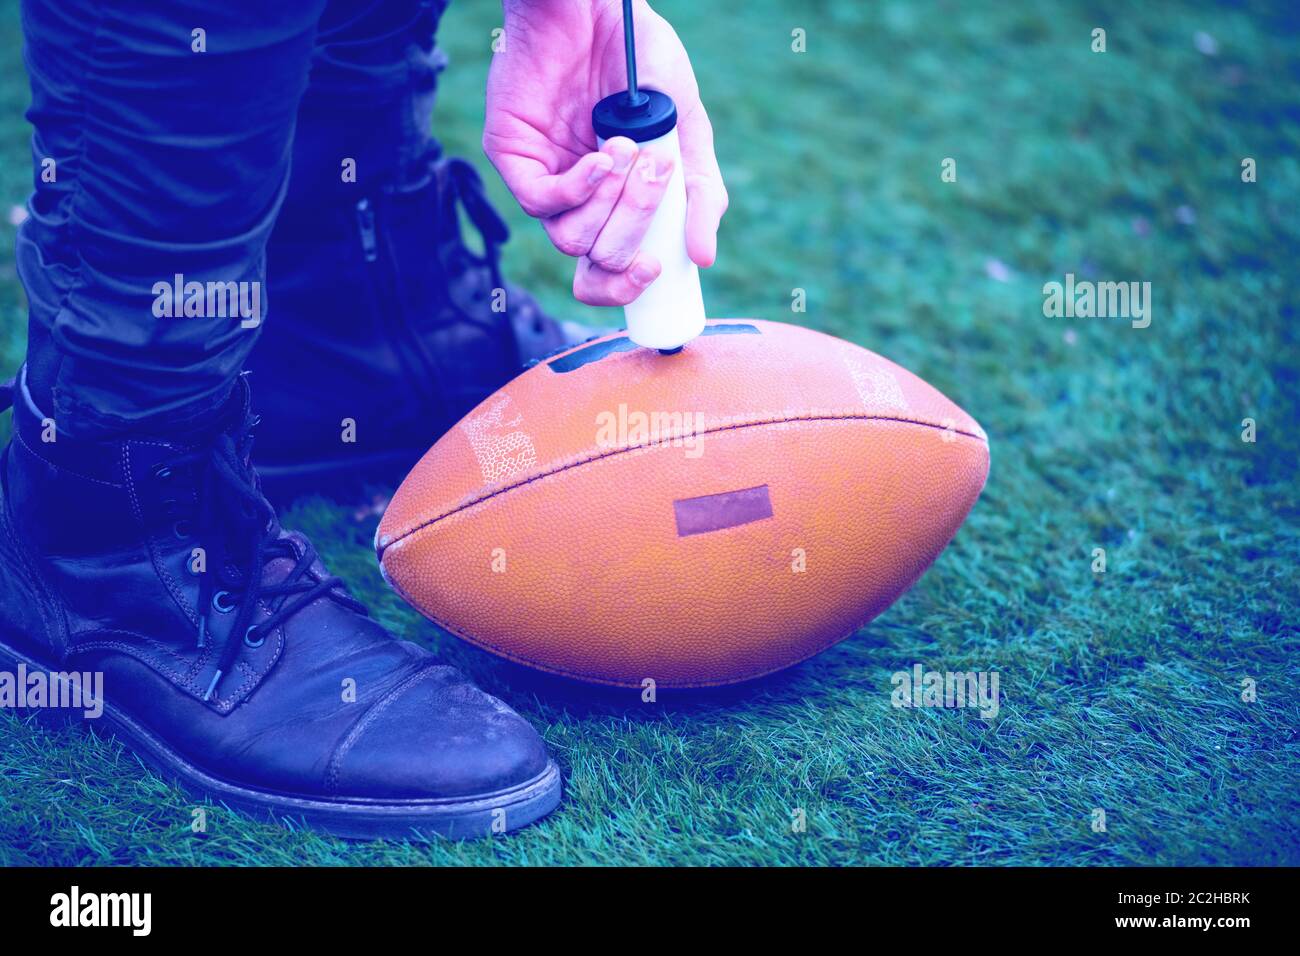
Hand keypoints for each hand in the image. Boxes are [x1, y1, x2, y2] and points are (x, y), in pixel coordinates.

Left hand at [484, 0, 726, 304]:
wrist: (601, 6)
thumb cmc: (641, 61)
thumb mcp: (686, 129)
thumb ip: (699, 192)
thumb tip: (702, 258)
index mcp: (614, 203)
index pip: (610, 272)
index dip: (628, 287)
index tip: (657, 270)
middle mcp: (576, 198)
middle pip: (597, 257)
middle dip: (635, 226)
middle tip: (658, 174)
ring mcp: (542, 177)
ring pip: (570, 238)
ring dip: (610, 204)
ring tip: (630, 150)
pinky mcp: (512, 155)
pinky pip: (540, 202)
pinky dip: (579, 188)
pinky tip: (602, 157)